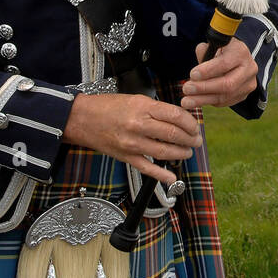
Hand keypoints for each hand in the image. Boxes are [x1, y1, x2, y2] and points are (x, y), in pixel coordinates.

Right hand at [63, 92, 201, 184]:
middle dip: (190, 139)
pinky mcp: (125, 157)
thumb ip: (156, 109)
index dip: (190, 123)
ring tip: (187, 152)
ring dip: (180, 153)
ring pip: (164, 151)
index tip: (195, 126)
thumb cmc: (107, 107)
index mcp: (142, 107)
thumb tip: (177, 118)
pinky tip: (172, 177)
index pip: (176, 115)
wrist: (81, 118)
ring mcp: (132, 143)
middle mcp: (138, 125)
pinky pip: (147, 168)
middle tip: (196, 140)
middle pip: (173, 134)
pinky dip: (162, 175)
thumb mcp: (135, 99)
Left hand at [182, 39, 256, 110]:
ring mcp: (248, 83)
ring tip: (186, 101)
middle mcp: (249, 68)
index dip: (208, 71)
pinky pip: (225, 102)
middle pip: (227, 84)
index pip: (225, 64)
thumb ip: (204, 53)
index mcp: (240, 52)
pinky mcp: (244, 95)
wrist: (237, 59)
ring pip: (225, 96)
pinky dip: (210, 101)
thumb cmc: (221, 51)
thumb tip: (195, 73)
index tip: (192, 75)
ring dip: (203, 99)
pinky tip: (197, 100)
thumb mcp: (213, 46)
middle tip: (186, 89)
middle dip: (204, 88)